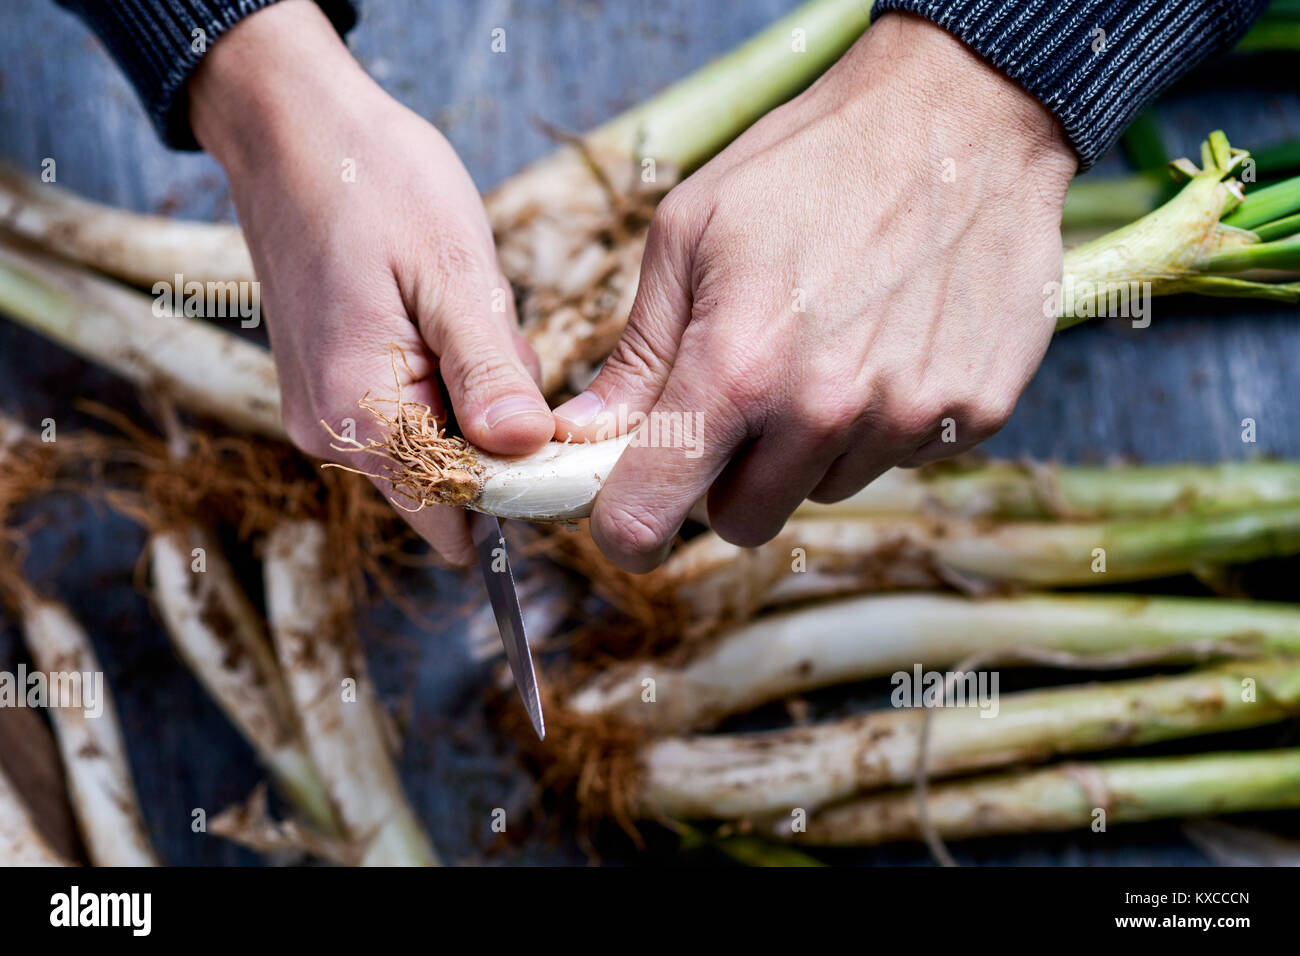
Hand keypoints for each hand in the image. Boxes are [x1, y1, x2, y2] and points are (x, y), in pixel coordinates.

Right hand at [189, 0, 551, 564]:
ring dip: (472, 399)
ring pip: (434, 442)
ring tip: (463, 313)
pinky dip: (444, 379)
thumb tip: (526, 451)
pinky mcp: (330, 385)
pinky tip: (442, 316)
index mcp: (361, 413)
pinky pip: (408, 411)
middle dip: (497, 431)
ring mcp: (325, 410)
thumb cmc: (373, 182)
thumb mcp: (453, 272)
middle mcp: (330, 431)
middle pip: (448, 481)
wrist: (292, 126)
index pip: (455, 510)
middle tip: (500, 338)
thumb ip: (489, 374)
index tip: (557, 434)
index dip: (518, 487)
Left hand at [554, 13, 1076, 570]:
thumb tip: (585, 433)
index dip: (628, 530)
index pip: (654, 511)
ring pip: (824, 489)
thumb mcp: (690, 235)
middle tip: (741, 403)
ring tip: (828, 348)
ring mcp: (908, 417)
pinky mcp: (974, 412)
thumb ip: (637, 352)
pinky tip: (889, 343)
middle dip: (727, 479)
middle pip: (744, 521)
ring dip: (810, 446)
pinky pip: (900, 458)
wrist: (961, 116)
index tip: (626, 524)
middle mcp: (824, 411)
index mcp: (736, 366)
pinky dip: (884, 422)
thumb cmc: (809, 163)